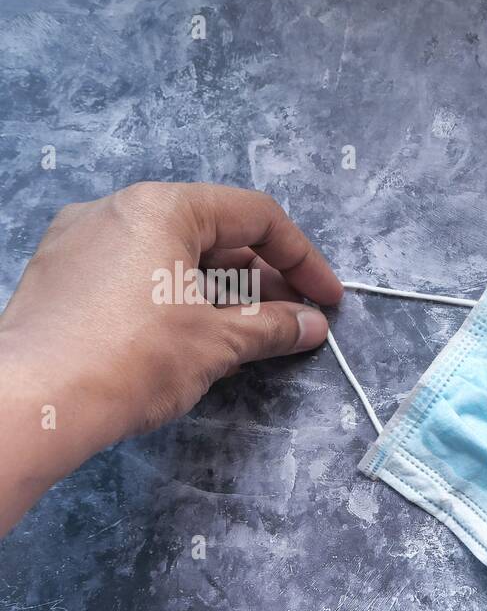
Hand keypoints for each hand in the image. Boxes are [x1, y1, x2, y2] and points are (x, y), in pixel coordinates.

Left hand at [0, 181, 342, 535]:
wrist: (33, 402)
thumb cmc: (132, 358)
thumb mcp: (218, 342)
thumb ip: (273, 327)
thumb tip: (312, 326)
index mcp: (161, 207)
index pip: (254, 216)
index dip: (304, 259)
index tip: (328, 301)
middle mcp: (118, 210)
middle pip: (213, 233)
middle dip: (264, 279)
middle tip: (296, 321)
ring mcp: (82, 243)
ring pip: (173, 256)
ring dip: (223, 293)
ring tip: (253, 336)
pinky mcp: (62, 279)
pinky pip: (137, 276)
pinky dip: (179, 299)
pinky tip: (197, 340)